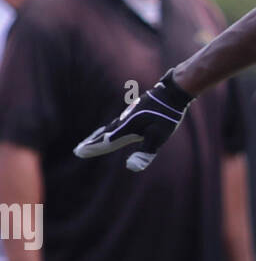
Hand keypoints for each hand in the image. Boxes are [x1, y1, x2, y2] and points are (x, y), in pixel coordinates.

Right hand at [74, 70, 191, 171]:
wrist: (172, 92)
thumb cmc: (167, 116)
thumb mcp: (158, 137)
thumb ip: (145, 153)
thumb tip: (131, 168)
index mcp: (126, 129)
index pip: (106, 142)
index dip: (93, 148)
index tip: (78, 152)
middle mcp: (124, 121)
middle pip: (104, 134)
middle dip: (91, 143)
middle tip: (79, 149)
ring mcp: (129, 115)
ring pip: (110, 127)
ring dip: (99, 135)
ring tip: (92, 139)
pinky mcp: (135, 111)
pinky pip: (118, 122)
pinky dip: (110, 128)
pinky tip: (114, 127)